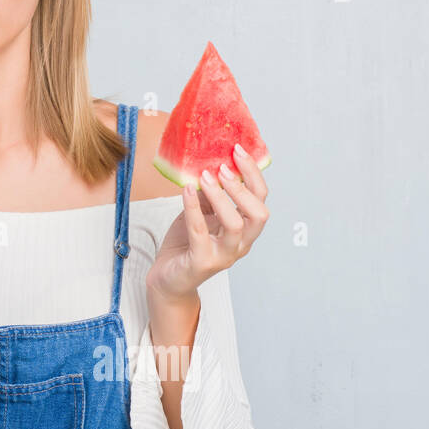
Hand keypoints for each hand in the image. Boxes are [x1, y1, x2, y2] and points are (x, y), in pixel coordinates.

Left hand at [147, 143, 270, 300]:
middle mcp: (241, 243)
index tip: (238, 150)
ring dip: (221, 197)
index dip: (253, 174)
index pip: (260, 199)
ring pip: (235, 224)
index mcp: (245, 229)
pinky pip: (200, 233)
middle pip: (258, 214)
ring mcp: (224, 255)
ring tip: (205, 177)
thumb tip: (210, 162)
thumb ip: (210, 193)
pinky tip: (186, 190)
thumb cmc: (186, 244)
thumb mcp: (201, 213)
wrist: (168, 278)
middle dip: (243, 187)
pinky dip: (193, 209)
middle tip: (223, 167)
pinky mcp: (202, 262)